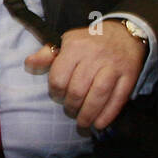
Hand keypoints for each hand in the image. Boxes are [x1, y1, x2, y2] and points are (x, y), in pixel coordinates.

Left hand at [24, 20, 146, 130]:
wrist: (124, 34)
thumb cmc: (90, 42)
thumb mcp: (67, 42)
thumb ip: (47, 54)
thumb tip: (28, 64)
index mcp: (75, 46)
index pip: (59, 77)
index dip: (56, 93)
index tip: (58, 97)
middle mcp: (94, 55)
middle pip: (78, 90)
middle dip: (71, 107)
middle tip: (71, 112)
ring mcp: (113, 66)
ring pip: (98, 95)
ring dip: (88, 114)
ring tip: (83, 123)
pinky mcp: (129, 75)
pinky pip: (118, 99)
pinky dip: (107, 115)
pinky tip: (99, 124)